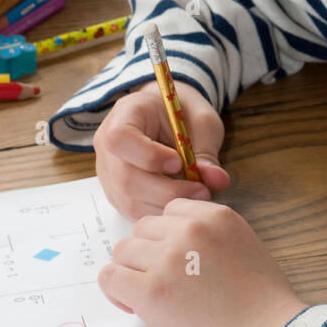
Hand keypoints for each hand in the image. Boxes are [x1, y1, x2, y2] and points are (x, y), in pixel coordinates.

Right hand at [94, 79, 229, 220]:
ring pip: (130, 200)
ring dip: (167, 205)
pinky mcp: (117, 194)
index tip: (179, 163)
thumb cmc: (182, 114)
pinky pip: (134, 211)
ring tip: (197, 197)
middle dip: (167, 190)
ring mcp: (109, 173)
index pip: (120, 138)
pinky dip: (161, 212)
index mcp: (124, 115)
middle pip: (126, 177)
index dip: (148, 156)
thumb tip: (218, 180)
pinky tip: (183, 204)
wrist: (166, 117)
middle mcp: (108, 147)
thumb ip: (206, 151)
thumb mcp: (200, 122)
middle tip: (202, 191)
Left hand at [98, 199, 308, 326]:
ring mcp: (169, 258)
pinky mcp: (150, 290)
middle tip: (164, 285)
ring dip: (132, 273)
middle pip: (143, 229)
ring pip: (123, 251)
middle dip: (148, 255)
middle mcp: (190, 229)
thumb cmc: (264, 308)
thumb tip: (180, 253)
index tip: (177, 262)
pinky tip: (137, 308)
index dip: (169, 237)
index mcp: (217, 216)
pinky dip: (117, 292)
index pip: (171, 211)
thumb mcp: (245, 250)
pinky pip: (111, 277)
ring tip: (151, 299)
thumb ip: (213, 240)